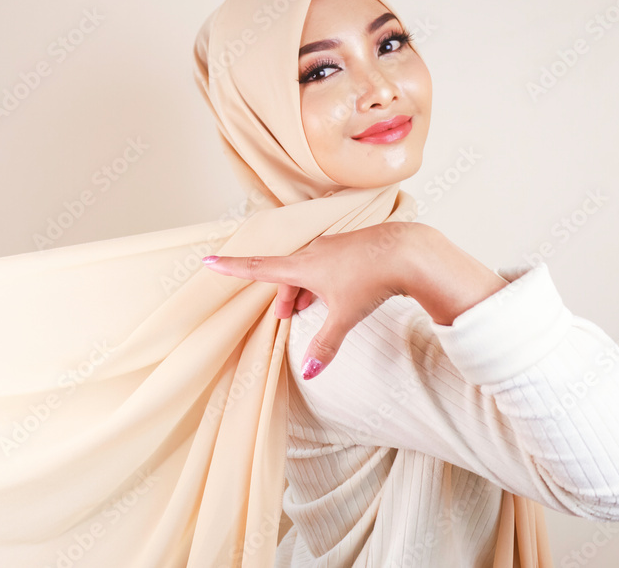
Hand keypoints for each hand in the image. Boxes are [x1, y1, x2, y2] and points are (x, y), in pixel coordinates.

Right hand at [201, 222, 422, 380]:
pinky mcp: (352, 245)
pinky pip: (328, 262)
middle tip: (286, 317)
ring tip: (312, 307)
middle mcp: (314, 251)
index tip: (209, 261)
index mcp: (303, 266)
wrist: (409, 251)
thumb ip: (325, 345)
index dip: (232, 268)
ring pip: (309, 268)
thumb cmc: (372, 279)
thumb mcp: (345, 316)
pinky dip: (324, 279)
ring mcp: (334, 245)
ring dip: (305, 288)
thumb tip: (310, 372)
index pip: (259, 268)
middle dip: (284, 296)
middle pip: (286, 274)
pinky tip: (340, 292)